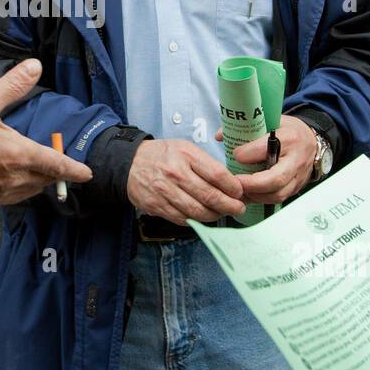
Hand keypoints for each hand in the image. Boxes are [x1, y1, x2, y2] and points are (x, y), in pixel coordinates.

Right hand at [0, 59, 91, 205]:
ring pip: (29, 191)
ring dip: (36, 182)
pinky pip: (10, 198)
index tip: (87, 173)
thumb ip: (12, 85)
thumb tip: (35, 66)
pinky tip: (11, 181)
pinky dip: (17, 190)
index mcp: (20, 155)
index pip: (57, 165)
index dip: (74, 169)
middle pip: (45, 179)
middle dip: (55, 173)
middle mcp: (14, 178)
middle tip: (59, 165)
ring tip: (37, 172)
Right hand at [126, 139, 244, 225]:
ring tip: (221, 213)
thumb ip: (205, 164)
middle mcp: (176, 173)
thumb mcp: (185, 148)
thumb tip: (229, 183)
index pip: (217, 174)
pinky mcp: (157, 206)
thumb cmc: (162, 155)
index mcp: (186, 155)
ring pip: (197, 211)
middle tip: (238, 208)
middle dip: (229, 205)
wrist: (129, 163)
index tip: (240, 192)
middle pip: (210, 195)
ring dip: (214, 215)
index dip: (233, 187)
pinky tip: (202, 216)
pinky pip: (182, 219)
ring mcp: (165, 191)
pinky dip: (196, 220)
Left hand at [216, 114, 315, 205]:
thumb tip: (221, 135)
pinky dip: (261, 199)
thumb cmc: (288, 131)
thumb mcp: (271, 121)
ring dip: (254, 195)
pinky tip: (247, 194)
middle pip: (275, 179)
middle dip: (251, 184)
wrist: (312, 141)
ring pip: (277, 194)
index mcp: (289, 138)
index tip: (234, 154)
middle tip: (233, 182)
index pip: (266, 148)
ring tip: (237, 191)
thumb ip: (247, 128)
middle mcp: (296, 160)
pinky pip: (278, 199)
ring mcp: (298, 177)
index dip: (247, 154)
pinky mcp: (296, 188)